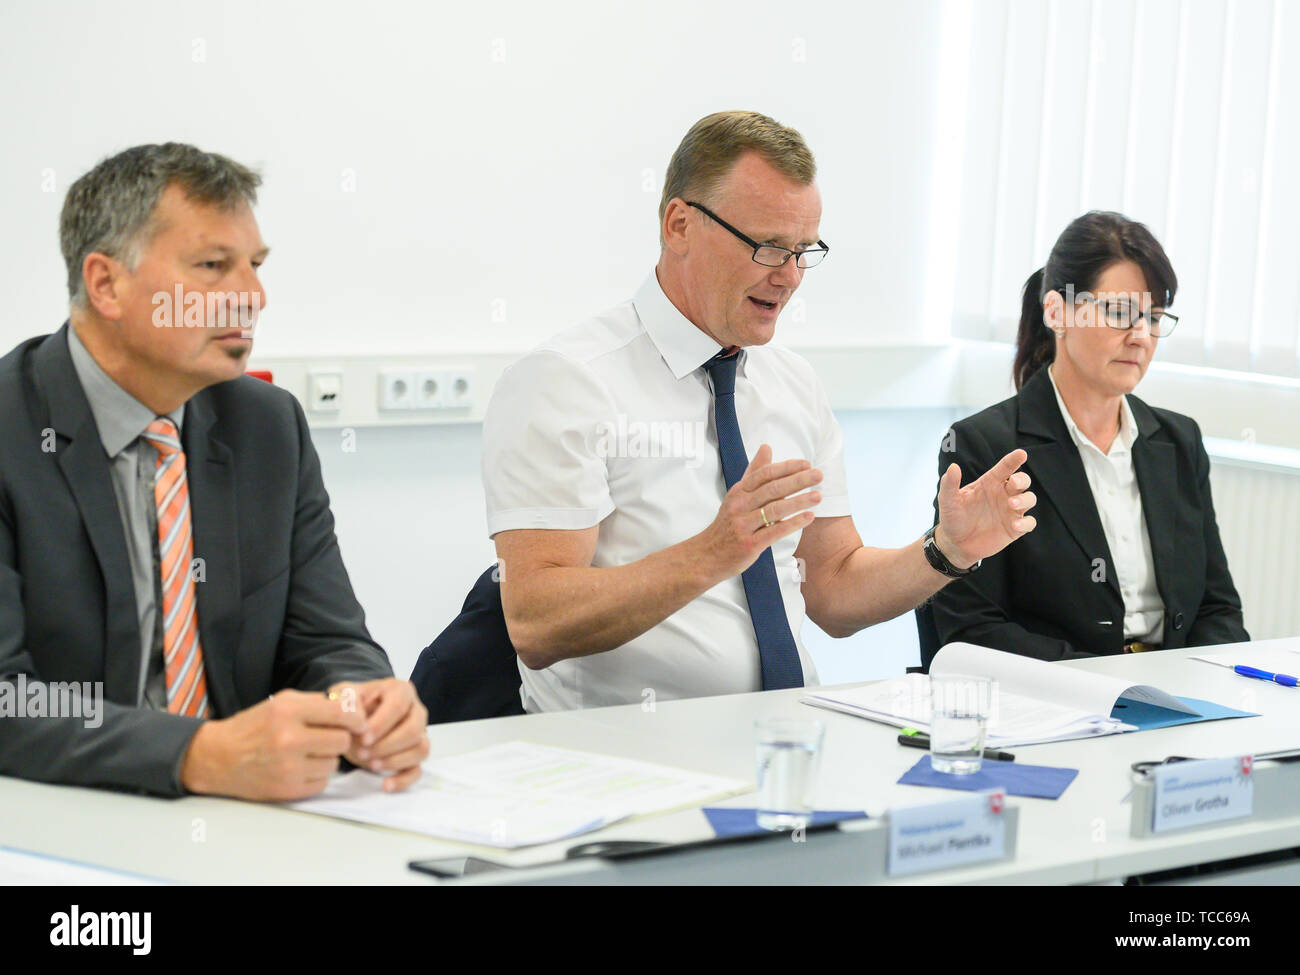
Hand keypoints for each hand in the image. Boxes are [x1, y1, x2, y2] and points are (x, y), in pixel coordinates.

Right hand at [179, 689, 366, 800]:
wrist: (217, 757)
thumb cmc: (253, 727)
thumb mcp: (281, 703)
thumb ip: (317, 703)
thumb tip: (353, 709)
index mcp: (287, 711)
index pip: (341, 713)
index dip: (355, 718)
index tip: (357, 722)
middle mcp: (289, 739)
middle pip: (342, 741)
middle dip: (339, 739)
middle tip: (325, 738)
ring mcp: (288, 767)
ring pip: (334, 763)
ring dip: (326, 758)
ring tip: (307, 753)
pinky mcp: (287, 790)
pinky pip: (322, 783)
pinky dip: (316, 776)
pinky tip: (299, 768)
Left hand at [328, 678, 428, 792]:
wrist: (353, 721)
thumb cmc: (352, 705)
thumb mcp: (344, 694)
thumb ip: (348, 700)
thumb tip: (359, 719)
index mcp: (401, 691)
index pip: (399, 706)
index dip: (382, 724)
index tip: (363, 737)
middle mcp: (416, 711)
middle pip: (414, 729)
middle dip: (387, 745)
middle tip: (363, 753)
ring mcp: (419, 734)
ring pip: (421, 749)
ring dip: (395, 761)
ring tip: (371, 765)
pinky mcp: (413, 755)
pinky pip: (418, 770)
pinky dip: (403, 780)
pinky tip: (385, 785)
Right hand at [697, 443, 821, 579]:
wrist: (707, 555)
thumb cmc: (727, 524)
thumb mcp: (737, 496)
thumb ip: (754, 472)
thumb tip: (766, 447)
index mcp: (739, 492)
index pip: (764, 474)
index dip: (786, 468)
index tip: (806, 464)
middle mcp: (740, 506)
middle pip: (772, 489)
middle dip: (797, 481)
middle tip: (818, 475)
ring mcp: (744, 525)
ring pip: (775, 509)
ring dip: (799, 501)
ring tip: (818, 496)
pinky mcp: (750, 544)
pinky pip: (775, 531)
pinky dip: (793, 523)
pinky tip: (808, 517)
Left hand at [935, 449, 1036, 567]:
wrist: (955, 544)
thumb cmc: (953, 518)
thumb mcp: (948, 501)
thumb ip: (950, 484)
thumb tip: (953, 467)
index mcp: (989, 483)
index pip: (1005, 468)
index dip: (1014, 460)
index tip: (1021, 454)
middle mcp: (1003, 494)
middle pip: (1022, 481)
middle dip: (1022, 480)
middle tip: (1013, 483)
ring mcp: (1010, 511)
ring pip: (1029, 499)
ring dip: (1024, 499)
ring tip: (1011, 504)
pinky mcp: (1015, 528)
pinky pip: (1029, 523)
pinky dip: (1026, 523)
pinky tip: (1015, 525)